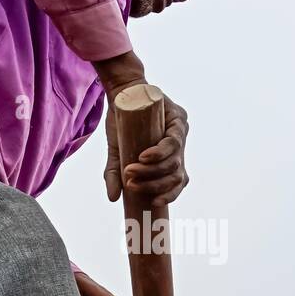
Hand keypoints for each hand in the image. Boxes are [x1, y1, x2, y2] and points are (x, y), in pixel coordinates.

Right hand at [101, 88, 189, 204]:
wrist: (121, 92)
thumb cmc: (121, 123)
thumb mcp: (116, 151)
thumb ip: (115, 173)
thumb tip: (113, 199)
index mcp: (171, 157)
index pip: (179, 181)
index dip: (172, 194)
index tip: (155, 203)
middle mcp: (180, 146)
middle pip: (178, 174)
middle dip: (155, 184)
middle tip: (132, 185)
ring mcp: (181, 132)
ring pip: (175, 160)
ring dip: (152, 171)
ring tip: (131, 171)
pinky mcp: (178, 118)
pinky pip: (173, 140)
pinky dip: (159, 153)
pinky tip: (144, 157)